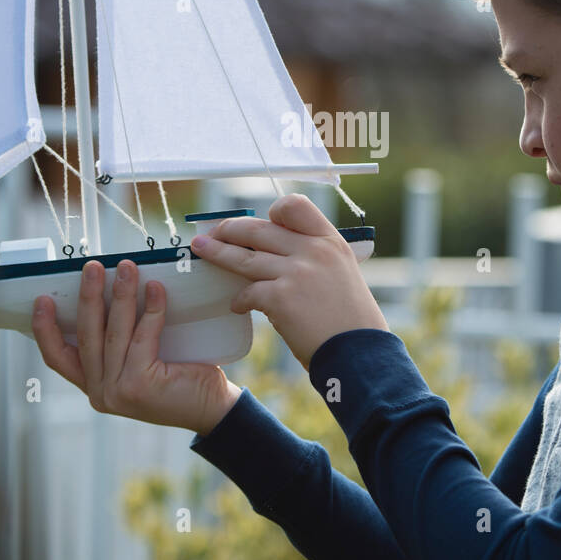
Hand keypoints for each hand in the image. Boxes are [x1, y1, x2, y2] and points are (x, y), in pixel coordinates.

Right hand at [31, 259, 241, 435]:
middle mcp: (100, 393)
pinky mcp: (140, 385)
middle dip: (87, 297)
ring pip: (113, 333)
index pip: (58, 358)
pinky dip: (150, 309)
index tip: (41, 299)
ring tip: (126, 267)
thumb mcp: (140, 362)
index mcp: (94, 386)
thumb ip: (120, 343)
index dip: (45, 329)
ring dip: (119, 295)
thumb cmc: (179, 377)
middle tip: (92, 267)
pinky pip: (143, 337)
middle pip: (86, 337)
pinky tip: (156, 288)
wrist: (213, 408)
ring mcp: (118, 392)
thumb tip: (110, 289)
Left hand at [188, 194, 387, 369]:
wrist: (360, 353)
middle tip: (212, 233)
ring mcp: (296, 273)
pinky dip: (239, 300)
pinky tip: (237, 306)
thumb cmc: (351, 320)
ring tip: (200, 250)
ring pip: (244, 257)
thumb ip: (316, 257)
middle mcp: (313, 251)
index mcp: (330, 241)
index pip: (295, 206)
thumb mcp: (343, 274)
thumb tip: (279, 254)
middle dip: (231, 229)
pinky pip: (248, 293)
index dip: (273, 212)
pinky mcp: (281, 298)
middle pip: (260, 229)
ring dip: (218, 253)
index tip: (262, 223)